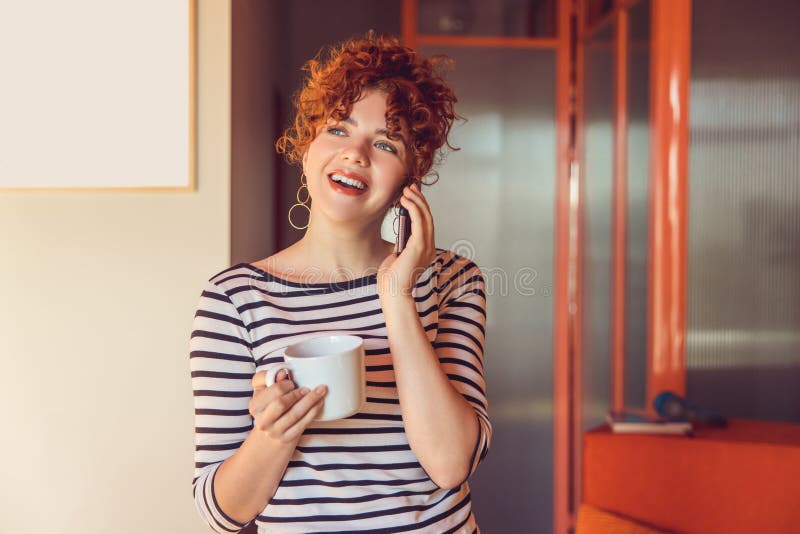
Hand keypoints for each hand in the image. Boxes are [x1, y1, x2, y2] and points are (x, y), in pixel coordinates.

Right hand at [249, 370, 326, 443]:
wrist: (272, 431)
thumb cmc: (270, 404)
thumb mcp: (264, 389)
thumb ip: (269, 377)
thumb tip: (282, 372)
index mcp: (255, 406)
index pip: (271, 392)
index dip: (284, 385)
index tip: (291, 382)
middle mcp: (263, 421)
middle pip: (281, 404)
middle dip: (297, 394)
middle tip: (307, 388)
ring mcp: (275, 432)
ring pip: (294, 414)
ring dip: (310, 401)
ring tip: (320, 391)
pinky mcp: (287, 438)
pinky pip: (303, 424)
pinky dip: (313, 411)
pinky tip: (320, 402)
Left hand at [377, 183, 436, 298]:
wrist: (392, 292)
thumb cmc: (391, 279)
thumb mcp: (397, 256)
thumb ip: (402, 244)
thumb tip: (401, 230)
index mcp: (425, 250)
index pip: (425, 224)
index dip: (420, 207)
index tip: (411, 195)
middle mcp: (429, 247)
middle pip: (428, 217)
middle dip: (419, 200)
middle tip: (411, 186)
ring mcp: (426, 247)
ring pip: (425, 217)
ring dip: (416, 201)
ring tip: (407, 190)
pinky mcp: (419, 246)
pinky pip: (419, 222)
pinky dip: (413, 209)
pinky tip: (405, 201)